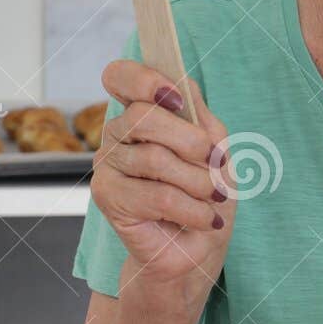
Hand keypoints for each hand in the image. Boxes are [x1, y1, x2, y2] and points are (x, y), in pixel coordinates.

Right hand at [92, 59, 234, 315]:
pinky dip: (192, 209)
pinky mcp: (107, 198)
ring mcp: (106, 164)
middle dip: (190, 140)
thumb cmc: (206, 193)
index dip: (144, 78)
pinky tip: (205, 219)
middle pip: (143, 115)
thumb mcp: (216, 147)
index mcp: (140, 112)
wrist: (198, 247)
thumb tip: (182, 85)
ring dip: (198, 181)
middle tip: (214, 162)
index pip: (119, 76)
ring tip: (213, 197)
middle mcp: (116, 133)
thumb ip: (199, 116)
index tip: (176, 98)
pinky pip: (157, 195)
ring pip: (154, 158)